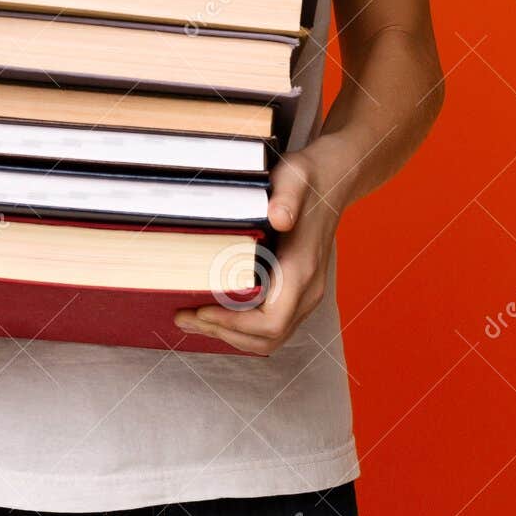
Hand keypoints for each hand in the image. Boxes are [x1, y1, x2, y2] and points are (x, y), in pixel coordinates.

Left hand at [173, 137, 355, 356]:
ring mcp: (304, 294)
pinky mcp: (297, 291)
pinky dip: (242, 326)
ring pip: (269, 336)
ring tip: (192, 318)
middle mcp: (307, 290)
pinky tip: (215, 310)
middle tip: (183, 317)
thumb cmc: (307, 179)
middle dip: (223, 333)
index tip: (200, 310)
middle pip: (267, 338)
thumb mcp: (294, 177)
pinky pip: (271, 323)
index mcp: (302, 269)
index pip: (271, 322)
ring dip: (230, 334)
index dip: (234, 325)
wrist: (332, 180)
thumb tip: (279, 217)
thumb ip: (286, 196)